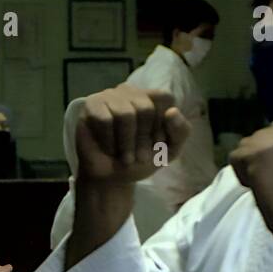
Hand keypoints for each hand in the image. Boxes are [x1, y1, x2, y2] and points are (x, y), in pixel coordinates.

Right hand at [75, 86, 189, 186]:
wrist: (110, 180)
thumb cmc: (138, 161)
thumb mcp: (168, 151)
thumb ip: (181, 132)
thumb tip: (172, 111)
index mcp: (150, 97)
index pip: (165, 98)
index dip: (162, 126)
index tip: (156, 145)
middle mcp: (130, 91)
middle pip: (145, 108)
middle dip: (144, 140)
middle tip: (138, 158)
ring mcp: (109, 96)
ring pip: (126, 114)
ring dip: (126, 144)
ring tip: (124, 157)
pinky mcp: (91, 106)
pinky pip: (105, 120)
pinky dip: (109, 141)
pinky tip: (107, 147)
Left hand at [229, 120, 272, 248]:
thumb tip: (264, 150)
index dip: (271, 152)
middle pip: (261, 135)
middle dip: (259, 156)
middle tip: (269, 181)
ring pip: (246, 144)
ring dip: (248, 165)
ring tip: (263, 184)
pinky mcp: (258, 151)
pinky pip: (235, 156)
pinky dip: (240, 174)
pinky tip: (256, 187)